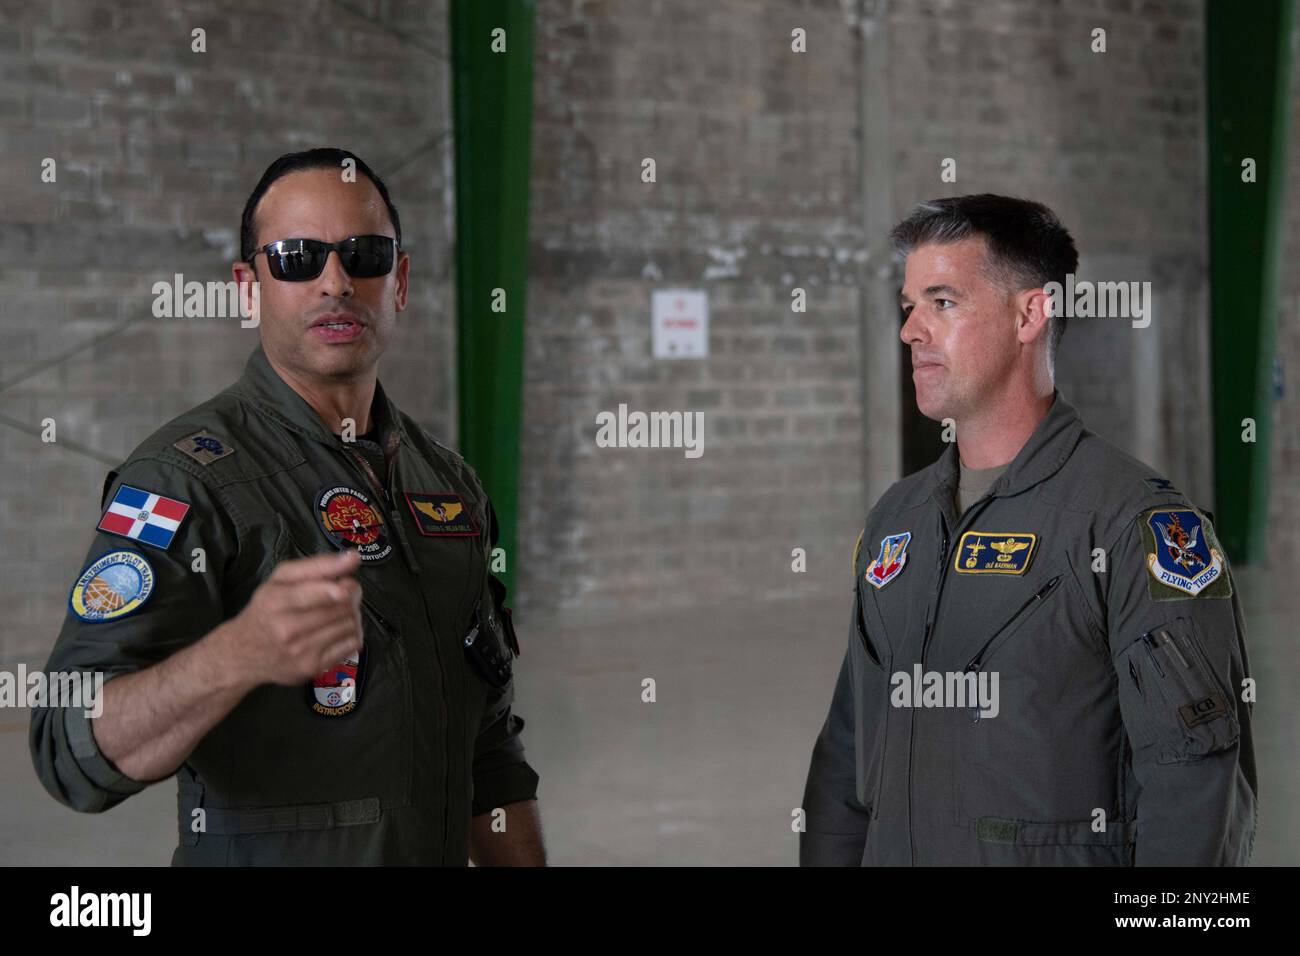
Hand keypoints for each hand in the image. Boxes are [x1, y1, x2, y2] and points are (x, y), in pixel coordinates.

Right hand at [225, 549, 363, 686]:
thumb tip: (354, 556)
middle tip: (344, 592)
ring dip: (352, 613)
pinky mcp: (313, 667)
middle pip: (340, 608)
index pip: (316, 594)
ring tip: (340, 610)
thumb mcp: (281, 579)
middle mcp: (287, 628)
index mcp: (276, 601)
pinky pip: (352, 644)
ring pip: (349, 625)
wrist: (243, 653)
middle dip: (350, 595)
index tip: (345, 587)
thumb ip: (317, 565)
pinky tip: (340, 629)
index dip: (339, 589)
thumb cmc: (266, 609)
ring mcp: (301, 651)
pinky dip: (353, 633)